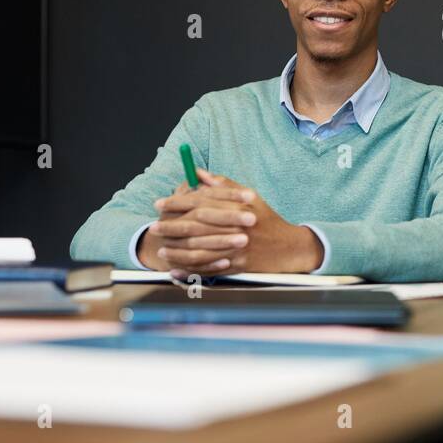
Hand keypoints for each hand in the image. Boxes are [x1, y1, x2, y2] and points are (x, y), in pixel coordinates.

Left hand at [139, 169, 323, 275]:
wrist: (287, 247)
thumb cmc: (266, 219)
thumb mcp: (249, 196)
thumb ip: (222, 184)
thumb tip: (198, 172)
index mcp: (237, 206)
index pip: (201, 202)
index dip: (177, 202)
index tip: (160, 203)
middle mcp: (236, 226)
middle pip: (196, 226)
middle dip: (171, 225)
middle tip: (154, 226)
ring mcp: (236, 248)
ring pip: (199, 250)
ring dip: (177, 250)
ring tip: (162, 249)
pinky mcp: (237, 266)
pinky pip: (208, 269)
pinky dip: (190, 270)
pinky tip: (175, 269)